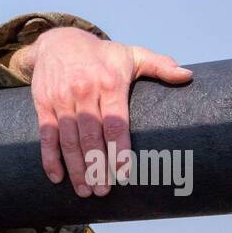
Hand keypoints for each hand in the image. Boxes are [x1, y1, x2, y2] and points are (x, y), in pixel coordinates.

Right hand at [15, 28, 192, 196]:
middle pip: (91, 137)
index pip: (116, 123)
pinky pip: (46, 136)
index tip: (124, 173)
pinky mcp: (43, 105)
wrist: (58, 41)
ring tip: (85, 191)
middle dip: (96, 167)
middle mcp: (84, 92)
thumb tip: (187, 76)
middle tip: (103, 191)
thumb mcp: (131, 54)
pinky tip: (56, 177)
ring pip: (68, 140)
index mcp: (109, 83)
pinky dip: (49, 158)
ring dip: (76, 169)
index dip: (119, 150)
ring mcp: (62, 100)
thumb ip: (160, 65)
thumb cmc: (101, 55)